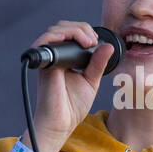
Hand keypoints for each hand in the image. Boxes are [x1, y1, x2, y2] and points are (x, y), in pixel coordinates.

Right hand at [25, 20, 114, 151]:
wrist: (61, 124)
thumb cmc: (73, 106)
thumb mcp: (91, 81)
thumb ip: (98, 63)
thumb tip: (108, 46)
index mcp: (64, 59)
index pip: (70, 33)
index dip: (84, 30)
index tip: (96, 41)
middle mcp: (54, 57)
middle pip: (62, 27)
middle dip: (80, 28)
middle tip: (93, 41)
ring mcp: (48, 61)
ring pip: (54, 31)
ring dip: (73, 30)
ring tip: (88, 42)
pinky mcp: (44, 66)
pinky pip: (44, 43)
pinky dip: (56, 36)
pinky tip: (72, 41)